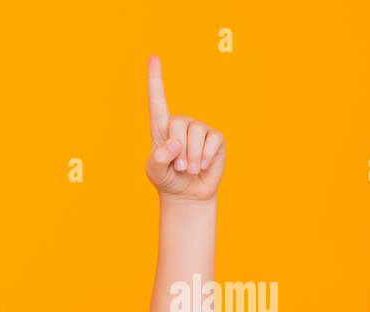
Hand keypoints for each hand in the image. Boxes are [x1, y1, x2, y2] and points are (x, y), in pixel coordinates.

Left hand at [145, 55, 224, 202]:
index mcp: (162, 128)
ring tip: (188, 169)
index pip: (157, 101)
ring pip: (196, 134)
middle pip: (178, 124)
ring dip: (191, 157)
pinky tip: (201, 167)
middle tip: (177, 167)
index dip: (156, 80)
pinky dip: (204, 158)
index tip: (153, 58)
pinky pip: (212, 142)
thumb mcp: (155, 172)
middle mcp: (181, 124)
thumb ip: (158, 159)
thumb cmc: (167, 179)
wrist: (187, 194)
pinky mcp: (216, 138)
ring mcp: (200, 129)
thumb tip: (174, 144)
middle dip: (177, 150)